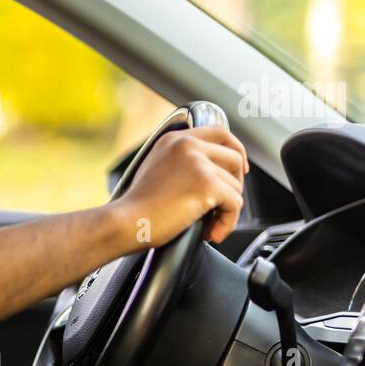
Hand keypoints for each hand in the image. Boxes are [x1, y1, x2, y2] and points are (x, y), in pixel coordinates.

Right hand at [109, 125, 248, 249]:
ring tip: (208, 226)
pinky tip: (211, 233)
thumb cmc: (136, 208)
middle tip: (224, 206)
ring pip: (235, 186)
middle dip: (236, 184)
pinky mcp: (207, 184)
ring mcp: (198, 163)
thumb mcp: (156, 171)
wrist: (125, 222)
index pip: (219, 132)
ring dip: (227, 210)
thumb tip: (211, 174)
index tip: (239, 169)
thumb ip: (181, 164)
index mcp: (174, 140)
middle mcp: (187, 145)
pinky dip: (227, 222)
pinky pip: (235, 204)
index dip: (236, 150)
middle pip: (234, 158)